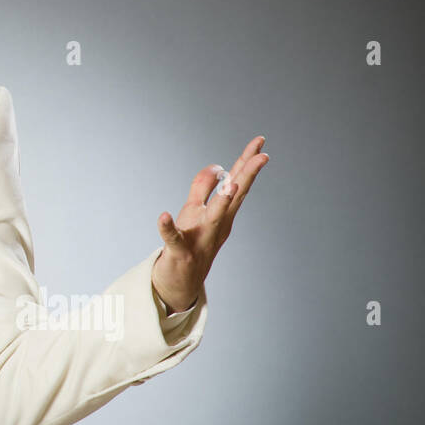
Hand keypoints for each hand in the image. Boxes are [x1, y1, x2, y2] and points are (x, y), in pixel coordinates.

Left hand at [152, 135, 268, 312]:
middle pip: (233, 198)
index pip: (238, 184)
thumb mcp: (195, 211)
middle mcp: (216, 225)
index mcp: (222, 214)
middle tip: (262, 156)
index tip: (260, 142)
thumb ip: (203, 187)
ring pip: (213, 218)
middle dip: (247, 176)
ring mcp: (200, 239)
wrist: (181, 282)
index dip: (248, 163)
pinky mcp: (180, 252)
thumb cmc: (190, 243)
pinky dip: (167, 228)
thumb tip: (216, 165)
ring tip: (231, 182)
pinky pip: (173, 239)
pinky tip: (162, 216)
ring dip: (222, 201)